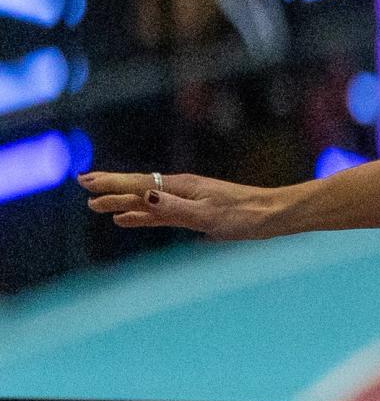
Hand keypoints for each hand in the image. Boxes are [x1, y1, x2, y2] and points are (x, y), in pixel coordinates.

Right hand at [80, 169, 282, 238]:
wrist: (274, 215)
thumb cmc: (245, 215)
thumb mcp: (208, 214)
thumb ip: (174, 207)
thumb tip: (143, 196)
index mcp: (181, 187)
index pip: (138, 184)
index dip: (111, 184)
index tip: (86, 181)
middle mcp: (181, 190)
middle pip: (138, 189)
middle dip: (111, 189)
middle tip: (84, 189)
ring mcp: (188, 200)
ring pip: (146, 201)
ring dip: (122, 203)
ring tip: (98, 206)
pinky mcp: (196, 212)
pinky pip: (160, 213)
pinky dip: (141, 215)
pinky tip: (130, 219)